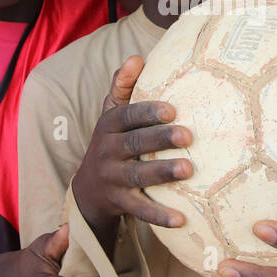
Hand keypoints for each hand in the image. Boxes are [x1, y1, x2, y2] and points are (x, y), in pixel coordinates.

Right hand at [71, 56, 191, 230]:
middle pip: (134, 144)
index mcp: (108, 126)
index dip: (147, 112)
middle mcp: (107, 152)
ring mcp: (113, 179)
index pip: (126, 116)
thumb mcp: (111, 114)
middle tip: (188, 136)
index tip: (172, 109)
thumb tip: (136, 57)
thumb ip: (122, 87)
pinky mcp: (120, 204)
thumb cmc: (111, 143)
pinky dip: (159, 215)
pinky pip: (140, 209)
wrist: (88, 190)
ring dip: (163, 173)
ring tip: (189, 170)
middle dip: (160, 140)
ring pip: (138, 176)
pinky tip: (181, 219)